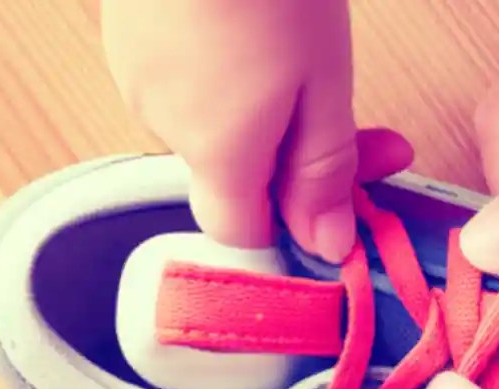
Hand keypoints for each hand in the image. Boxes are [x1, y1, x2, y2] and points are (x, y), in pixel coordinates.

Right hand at [103, 0, 388, 259]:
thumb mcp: (322, 84)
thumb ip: (321, 171)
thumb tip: (325, 247)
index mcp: (214, 150)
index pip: (241, 234)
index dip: (293, 225)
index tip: (344, 195)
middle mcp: (161, 122)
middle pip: (234, 178)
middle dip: (301, 160)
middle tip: (370, 128)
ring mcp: (135, 74)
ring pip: (213, 126)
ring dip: (267, 113)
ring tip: (306, 53)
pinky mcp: (129, 35)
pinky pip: (188, 82)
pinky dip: (230, 76)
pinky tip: (257, 31)